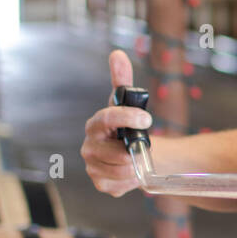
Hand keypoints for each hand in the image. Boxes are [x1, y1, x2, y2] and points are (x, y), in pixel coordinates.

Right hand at [80, 49, 150, 195]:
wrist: (135, 154)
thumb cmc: (129, 127)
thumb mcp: (128, 103)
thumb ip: (122, 79)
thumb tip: (117, 53)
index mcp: (95, 124)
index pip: (108, 118)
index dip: (128, 118)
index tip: (147, 119)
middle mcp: (89, 146)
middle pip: (118, 151)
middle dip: (135, 150)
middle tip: (144, 147)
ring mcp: (92, 166)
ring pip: (122, 169)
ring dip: (137, 165)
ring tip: (138, 158)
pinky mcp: (100, 183)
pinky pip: (122, 183)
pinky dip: (133, 179)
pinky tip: (131, 171)